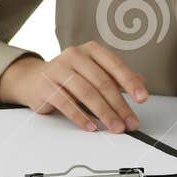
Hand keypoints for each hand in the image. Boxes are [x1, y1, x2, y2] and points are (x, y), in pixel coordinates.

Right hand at [0, 43, 149, 132]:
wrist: (34, 79)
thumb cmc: (70, 77)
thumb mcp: (94, 73)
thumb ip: (116, 77)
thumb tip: (140, 84)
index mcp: (91, 50)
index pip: (115, 65)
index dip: (130, 82)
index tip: (142, 98)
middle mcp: (74, 55)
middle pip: (102, 82)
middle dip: (119, 105)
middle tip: (129, 122)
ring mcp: (58, 69)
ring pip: (86, 92)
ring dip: (104, 113)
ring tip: (114, 127)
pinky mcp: (45, 86)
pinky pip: (66, 103)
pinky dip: (81, 117)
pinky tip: (91, 126)